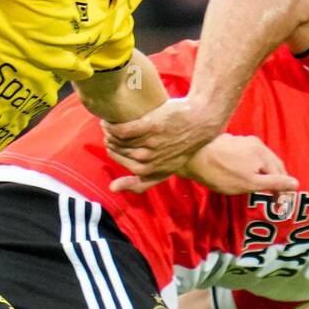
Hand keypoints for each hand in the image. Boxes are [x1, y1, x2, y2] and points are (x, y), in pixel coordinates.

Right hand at [102, 96, 223, 179]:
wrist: (201, 122)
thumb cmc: (182, 145)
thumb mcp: (163, 170)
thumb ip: (141, 182)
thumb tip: (112, 188)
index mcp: (150, 171)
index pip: (120, 161)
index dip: (113, 151)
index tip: (111, 142)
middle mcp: (148, 160)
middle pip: (117, 150)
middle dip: (109, 141)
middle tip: (108, 131)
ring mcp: (149, 143)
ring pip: (117, 140)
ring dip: (108, 132)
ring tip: (107, 124)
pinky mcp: (150, 126)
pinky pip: (121, 129)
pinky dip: (111, 126)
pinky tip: (109, 120)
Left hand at [182, 134, 298, 195]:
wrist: (192, 157)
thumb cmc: (222, 174)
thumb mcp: (250, 183)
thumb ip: (274, 183)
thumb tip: (296, 184)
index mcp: (262, 153)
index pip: (280, 173)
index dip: (283, 189)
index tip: (281, 204)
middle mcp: (255, 144)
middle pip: (272, 163)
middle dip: (277, 179)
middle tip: (277, 196)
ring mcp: (242, 141)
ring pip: (260, 158)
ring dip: (266, 172)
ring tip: (264, 186)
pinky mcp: (230, 143)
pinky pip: (249, 156)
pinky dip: (254, 167)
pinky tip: (248, 173)